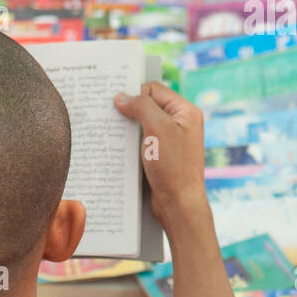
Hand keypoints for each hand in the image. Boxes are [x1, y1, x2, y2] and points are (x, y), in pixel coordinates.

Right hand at [113, 81, 208, 231]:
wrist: (178, 206)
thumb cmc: (174, 168)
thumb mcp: (158, 129)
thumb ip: (141, 107)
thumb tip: (121, 97)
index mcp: (185, 112)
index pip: (155, 90)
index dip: (135, 93)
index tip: (116, 102)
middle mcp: (180, 124)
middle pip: (148, 107)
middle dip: (130, 112)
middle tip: (110, 116)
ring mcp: (170, 142)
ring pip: (143, 127)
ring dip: (128, 130)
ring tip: (112, 134)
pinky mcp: (161, 159)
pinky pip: (142, 145)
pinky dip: (130, 145)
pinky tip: (119, 150)